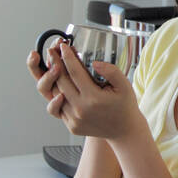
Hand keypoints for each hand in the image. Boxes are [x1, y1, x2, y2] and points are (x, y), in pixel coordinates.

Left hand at [27, 42, 142, 142]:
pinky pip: (57, 108)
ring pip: (55, 95)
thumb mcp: (125, 85)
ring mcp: (74, 119)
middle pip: (61, 82)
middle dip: (55, 64)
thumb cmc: (124, 106)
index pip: (75, 73)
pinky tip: (58, 84)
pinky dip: (55, 94)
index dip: (67, 57)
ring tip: (53, 66)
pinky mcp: (71, 126)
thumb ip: (112, 71)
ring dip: (52, 79)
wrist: (124, 130)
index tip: (63, 47)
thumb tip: (95, 62)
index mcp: (93, 98)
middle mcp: (81, 110)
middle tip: (52, 52)